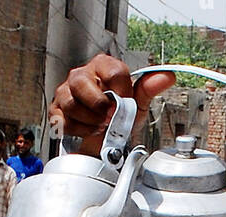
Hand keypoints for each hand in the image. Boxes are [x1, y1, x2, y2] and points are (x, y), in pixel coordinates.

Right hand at [50, 56, 174, 157]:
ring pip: (71, 103)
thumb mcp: (137, 105)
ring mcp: (66, 92)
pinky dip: (79, 130)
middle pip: (82, 83)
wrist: (104, 141)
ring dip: (90, 122)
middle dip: (100, 107)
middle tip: (109, 118)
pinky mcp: (57, 111)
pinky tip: (88, 131)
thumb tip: (168, 77)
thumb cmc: (119, 117)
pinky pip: (63, 120)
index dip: (121, 93)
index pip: (113, 72)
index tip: (124, 104)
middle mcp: (82, 75)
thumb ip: (149, 89)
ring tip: (100, 126)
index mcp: (103, 67)